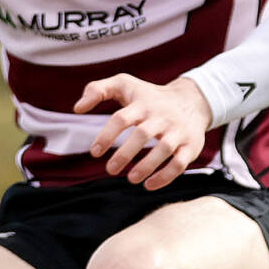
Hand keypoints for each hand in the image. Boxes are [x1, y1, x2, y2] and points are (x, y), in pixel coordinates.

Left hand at [76, 75, 213, 189]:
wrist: (192, 100)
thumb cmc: (148, 96)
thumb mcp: (123, 84)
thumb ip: (97, 90)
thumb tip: (77, 108)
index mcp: (142, 104)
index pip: (121, 118)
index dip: (107, 135)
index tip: (95, 152)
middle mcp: (161, 116)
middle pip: (143, 134)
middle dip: (125, 154)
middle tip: (110, 170)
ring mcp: (178, 131)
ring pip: (164, 148)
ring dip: (147, 166)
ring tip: (131, 179)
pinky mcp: (191, 145)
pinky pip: (181, 162)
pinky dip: (166, 176)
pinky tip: (149, 185)